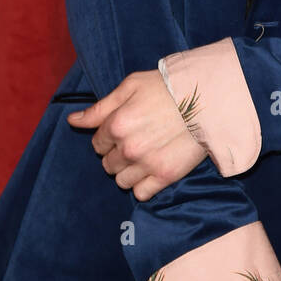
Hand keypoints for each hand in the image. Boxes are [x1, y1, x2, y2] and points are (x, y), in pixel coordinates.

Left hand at [67, 69, 207, 198]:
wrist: (206, 98)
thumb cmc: (166, 88)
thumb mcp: (130, 87)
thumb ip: (99, 108)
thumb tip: (73, 121)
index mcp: (116, 124)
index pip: (97, 144)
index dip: (109, 137)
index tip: (125, 130)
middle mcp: (128, 148)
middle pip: (107, 164)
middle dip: (117, 154)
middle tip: (137, 141)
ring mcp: (146, 164)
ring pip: (121, 181)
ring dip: (129, 171)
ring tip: (146, 155)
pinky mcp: (165, 176)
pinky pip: (141, 193)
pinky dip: (143, 185)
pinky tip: (153, 169)